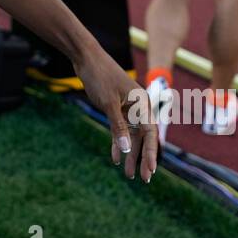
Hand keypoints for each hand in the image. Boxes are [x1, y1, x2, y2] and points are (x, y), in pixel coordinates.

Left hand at [76, 48, 158, 182]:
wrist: (86, 58)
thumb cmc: (100, 76)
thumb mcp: (108, 104)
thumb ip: (118, 127)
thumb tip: (128, 150)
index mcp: (142, 104)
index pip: (150, 134)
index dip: (151, 154)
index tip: (150, 171)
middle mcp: (139, 107)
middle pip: (144, 138)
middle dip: (142, 158)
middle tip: (143, 179)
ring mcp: (128, 108)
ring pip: (132, 136)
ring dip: (130, 154)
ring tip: (128, 174)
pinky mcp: (117, 108)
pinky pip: (120, 130)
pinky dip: (118, 143)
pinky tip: (115, 158)